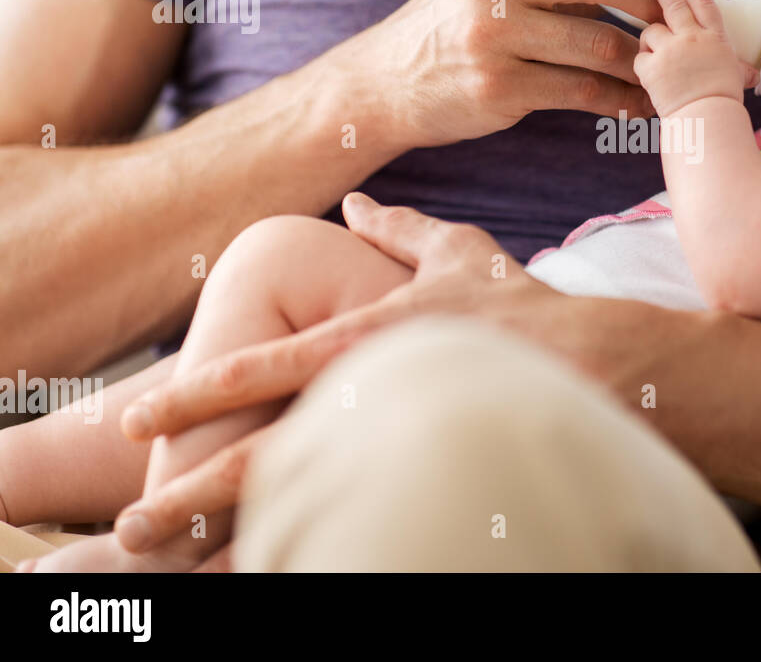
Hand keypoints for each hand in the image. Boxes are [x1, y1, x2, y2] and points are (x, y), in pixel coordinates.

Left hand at [113, 193, 549, 553]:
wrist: (611, 365)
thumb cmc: (528, 307)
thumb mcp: (462, 253)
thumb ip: (399, 228)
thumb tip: (352, 200)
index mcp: (373, 336)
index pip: (268, 367)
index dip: (197, 390)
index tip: (135, 417)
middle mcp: (379, 391)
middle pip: (270, 453)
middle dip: (193, 491)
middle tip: (135, 526)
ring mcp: (409, 441)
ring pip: (310, 500)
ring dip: (238, 540)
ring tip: (180, 569)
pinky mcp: (439, 478)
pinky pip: (365, 523)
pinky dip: (317, 551)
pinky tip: (276, 573)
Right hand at [346, 0, 719, 149]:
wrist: (388, 80)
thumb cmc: (462, 18)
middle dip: (655, 0)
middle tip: (684, 21)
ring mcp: (495, 33)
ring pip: (601, 44)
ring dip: (647, 62)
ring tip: (671, 72)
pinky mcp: (498, 87)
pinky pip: (583, 93)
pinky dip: (622, 100)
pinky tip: (640, 104)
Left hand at [633, 0, 754, 116]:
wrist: (708, 120)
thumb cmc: (725, 104)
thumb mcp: (735, 79)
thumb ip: (738, 70)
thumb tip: (753, 75)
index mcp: (715, 38)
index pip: (703, 3)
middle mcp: (692, 37)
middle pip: (672, 1)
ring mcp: (670, 50)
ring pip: (650, 30)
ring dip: (651, 40)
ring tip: (658, 56)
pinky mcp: (650, 67)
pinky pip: (639, 58)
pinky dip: (643, 66)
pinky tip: (651, 78)